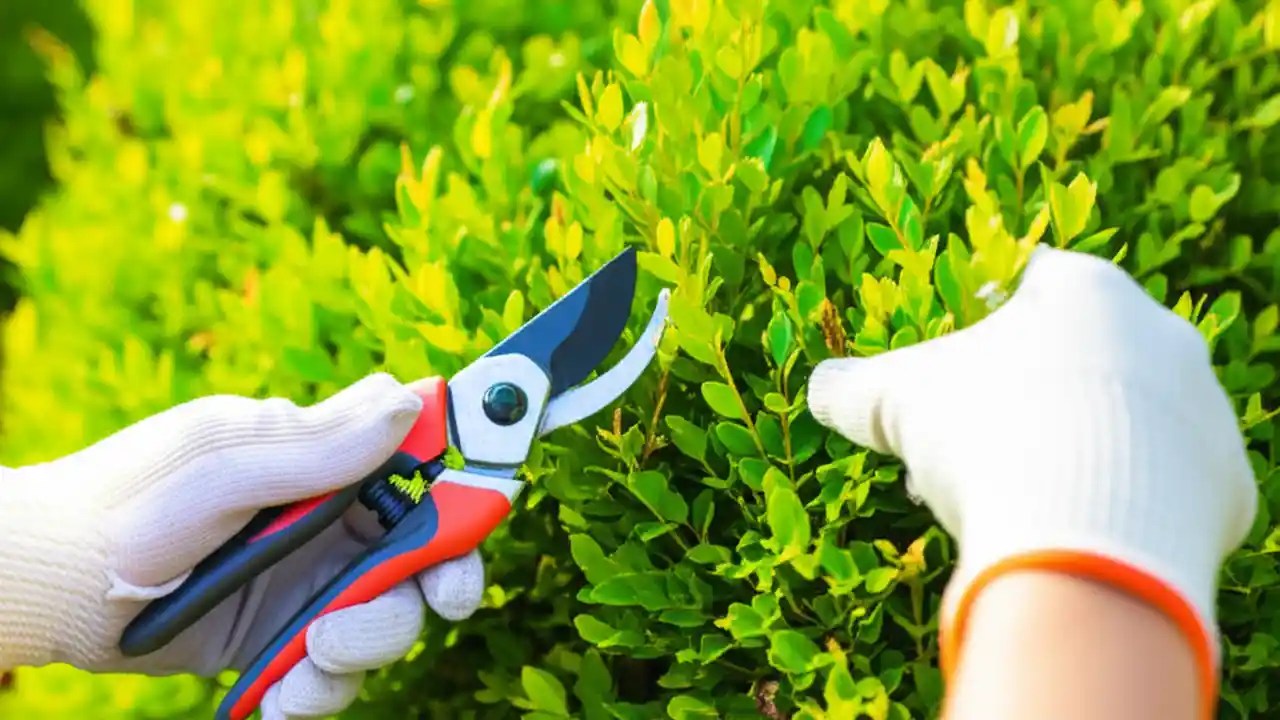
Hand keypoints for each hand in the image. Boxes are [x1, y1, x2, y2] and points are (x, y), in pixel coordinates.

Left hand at [0, 373, 484, 718]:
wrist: (64, 584)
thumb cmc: (135, 497)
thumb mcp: (226, 458)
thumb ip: (321, 442)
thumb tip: (413, 401)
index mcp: (328, 457)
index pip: (428, 461)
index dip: (469, 482)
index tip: (485, 507)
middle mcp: (335, 518)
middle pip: (430, 550)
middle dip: (440, 582)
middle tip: (437, 602)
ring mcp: (315, 579)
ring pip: (390, 619)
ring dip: (367, 647)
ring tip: (310, 661)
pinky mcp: (289, 634)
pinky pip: (336, 670)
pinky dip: (319, 689)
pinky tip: (283, 696)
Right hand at [807, 246, 1255, 692]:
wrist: (1085, 539)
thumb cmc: (987, 438)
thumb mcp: (897, 401)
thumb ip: (854, 386)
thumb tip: (819, 387)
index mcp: (1087, 291)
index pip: (1032, 282)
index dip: (985, 320)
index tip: (955, 367)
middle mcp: (1161, 336)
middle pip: (1081, 357)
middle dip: (1026, 396)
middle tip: (975, 447)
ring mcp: (1203, 412)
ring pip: (1127, 420)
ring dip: (1073, 447)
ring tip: (1017, 498)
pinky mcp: (1226, 486)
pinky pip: (1165, 487)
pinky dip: (1120, 503)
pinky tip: (1075, 531)